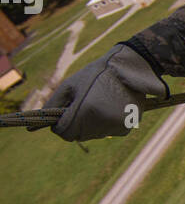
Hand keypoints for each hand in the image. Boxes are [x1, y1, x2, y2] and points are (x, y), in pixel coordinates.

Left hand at [45, 44, 168, 141]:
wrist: (129, 69)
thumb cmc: (96, 74)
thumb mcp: (71, 84)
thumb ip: (54, 104)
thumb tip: (36, 124)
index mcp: (84, 111)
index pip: (64, 132)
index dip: (60, 125)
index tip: (65, 113)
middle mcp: (100, 123)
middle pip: (78, 135)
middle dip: (76, 124)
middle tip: (84, 104)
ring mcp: (114, 127)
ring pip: (93, 134)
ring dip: (91, 124)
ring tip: (99, 103)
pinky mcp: (125, 129)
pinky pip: (107, 132)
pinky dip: (105, 124)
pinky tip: (110, 107)